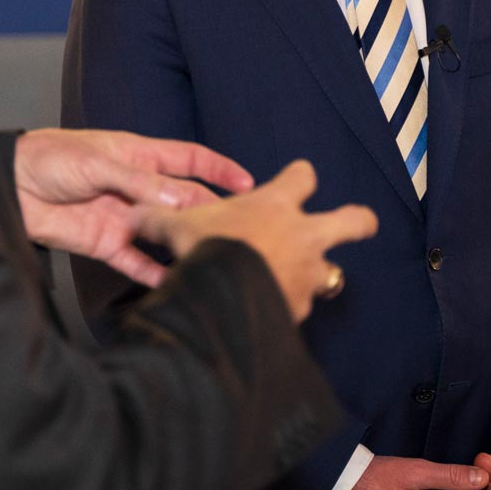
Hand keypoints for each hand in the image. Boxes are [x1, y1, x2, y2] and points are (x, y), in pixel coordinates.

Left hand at [13, 128, 253, 286]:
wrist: (10, 185)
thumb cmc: (49, 157)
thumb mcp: (98, 162)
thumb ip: (139, 183)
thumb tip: (180, 199)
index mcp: (138, 156)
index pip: (190, 159)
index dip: (219, 169)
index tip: (248, 183)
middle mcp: (136, 187)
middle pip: (182, 200)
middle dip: (206, 212)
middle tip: (231, 227)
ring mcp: (123, 217)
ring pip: (163, 233)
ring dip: (183, 243)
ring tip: (210, 257)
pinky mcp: (106, 243)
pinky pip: (136, 261)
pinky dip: (154, 272)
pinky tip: (173, 281)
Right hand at [135, 159, 377, 320]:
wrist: (227, 295)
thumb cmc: (208, 248)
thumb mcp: (177, 226)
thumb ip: (158, 218)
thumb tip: (129, 215)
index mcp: (277, 204)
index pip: (302, 176)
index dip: (300, 175)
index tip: (298, 176)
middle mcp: (303, 235)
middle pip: (352, 220)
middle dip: (360, 221)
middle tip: (361, 223)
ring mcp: (308, 274)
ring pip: (333, 272)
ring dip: (319, 276)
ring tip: (303, 283)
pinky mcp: (302, 308)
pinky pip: (302, 307)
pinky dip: (290, 308)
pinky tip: (272, 314)